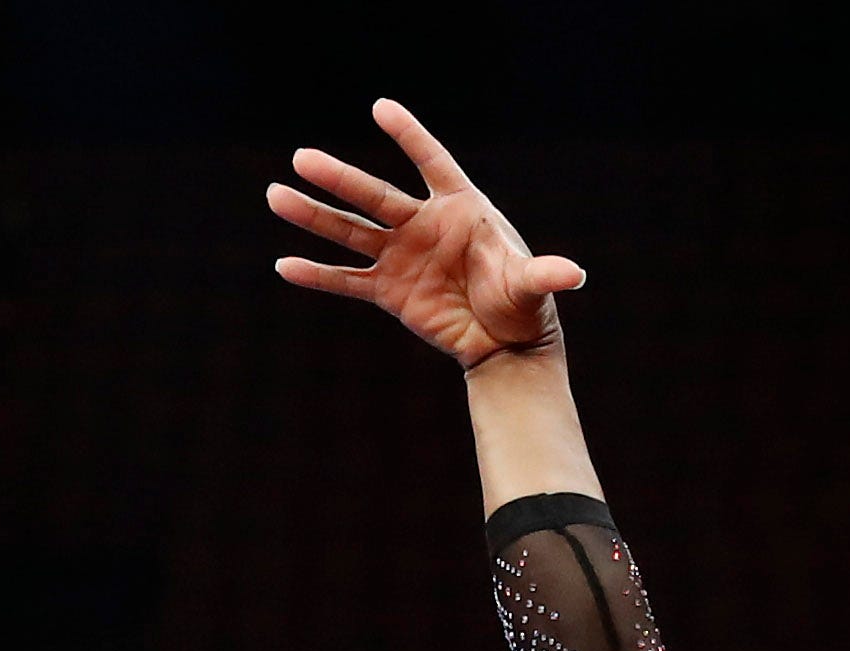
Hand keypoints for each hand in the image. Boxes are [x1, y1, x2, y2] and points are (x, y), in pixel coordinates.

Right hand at [266, 100, 587, 366]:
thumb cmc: (522, 304)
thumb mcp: (532, 288)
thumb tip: (573, 274)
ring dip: (314, 216)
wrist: (504, 342)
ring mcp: (401, 256)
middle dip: (339, 179)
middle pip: (375, 196)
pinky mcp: (388, 292)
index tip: (381, 109)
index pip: (431, 162)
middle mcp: (423, 225)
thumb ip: (543, 275)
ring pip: (350, 232)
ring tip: (276, 196)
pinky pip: (347, 280)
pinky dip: (318, 275)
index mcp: (460, 209)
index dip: (409, 137)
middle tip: (301, 158)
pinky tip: (286, 265)